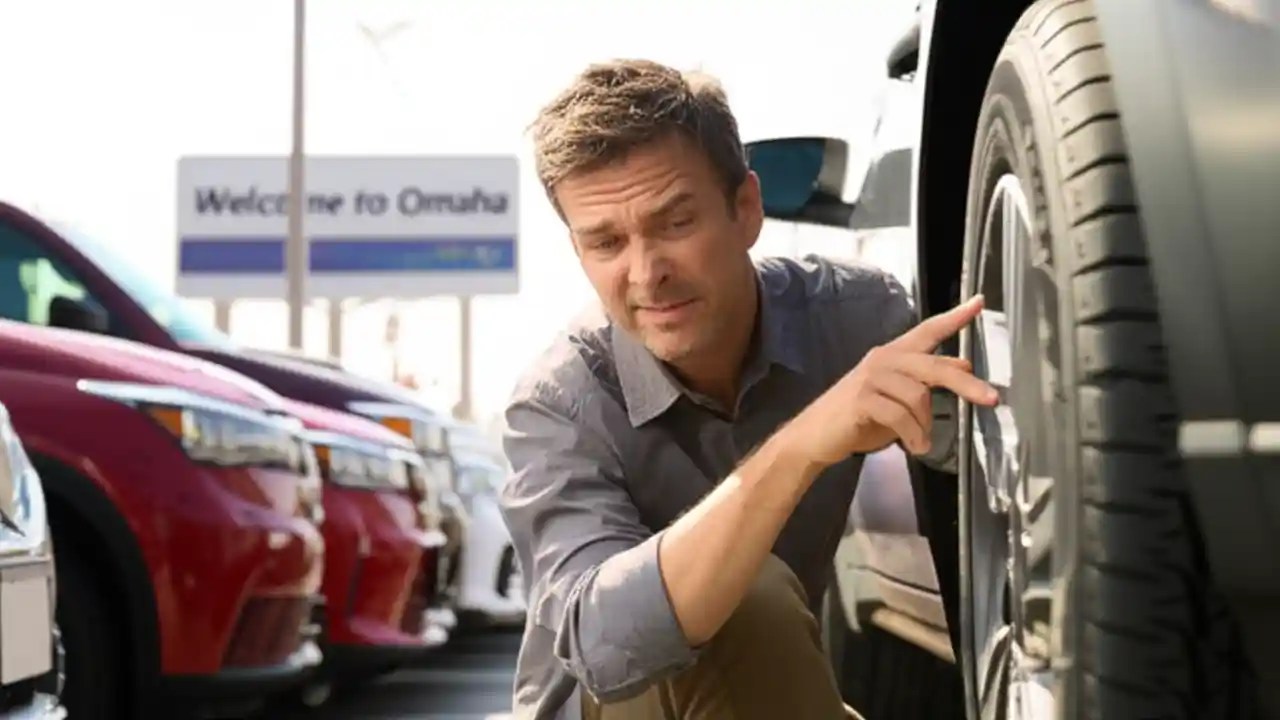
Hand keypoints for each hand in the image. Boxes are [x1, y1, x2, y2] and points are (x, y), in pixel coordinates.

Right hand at [786, 295, 998, 467]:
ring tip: (920, 441)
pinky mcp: (861, 398)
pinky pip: (900, 416)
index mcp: (893, 356)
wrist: (814, 436)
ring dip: (925, 425)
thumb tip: (963, 368)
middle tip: (991, 398)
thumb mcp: (897, 399)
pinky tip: (914, 446)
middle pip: (934, 366)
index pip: (928, 331)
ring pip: (919, 395)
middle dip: (966, 384)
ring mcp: (870, 377)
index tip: (978, 303)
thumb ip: (926, 382)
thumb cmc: (857, 418)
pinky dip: (913, 435)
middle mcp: (883, 359)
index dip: (954, 317)